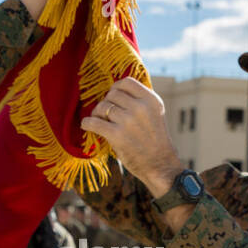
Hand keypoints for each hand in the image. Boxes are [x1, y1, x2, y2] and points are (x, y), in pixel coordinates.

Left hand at [81, 78, 183, 197]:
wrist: (160, 165)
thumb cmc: (155, 140)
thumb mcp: (155, 114)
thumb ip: (140, 101)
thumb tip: (115, 90)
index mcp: (151, 100)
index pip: (126, 82)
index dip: (116, 88)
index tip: (113, 97)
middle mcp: (140, 108)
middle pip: (112, 95)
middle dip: (106, 103)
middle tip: (106, 114)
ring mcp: (128, 121)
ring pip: (102, 107)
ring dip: (97, 114)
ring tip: (99, 122)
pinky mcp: (117, 135)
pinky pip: (93, 122)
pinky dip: (87, 124)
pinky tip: (87, 126)